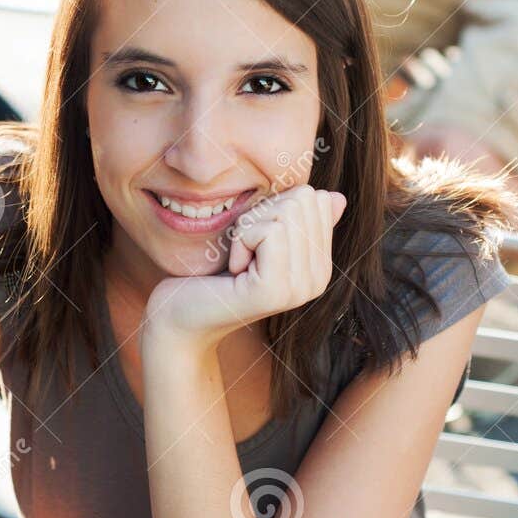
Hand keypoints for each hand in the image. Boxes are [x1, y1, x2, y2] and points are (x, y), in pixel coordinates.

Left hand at [142, 185, 345, 347]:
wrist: (181, 320)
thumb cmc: (214, 273)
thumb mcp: (258, 238)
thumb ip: (296, 219)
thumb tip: (336, 197)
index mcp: (320, 264)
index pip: (316, 198)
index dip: (273, 207)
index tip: (255, 242)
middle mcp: (318, 279)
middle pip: (301, 200)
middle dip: (261, 215)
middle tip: (244, 252)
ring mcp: (300, 287)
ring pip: (285, 212)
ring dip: (248, 229)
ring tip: (238, 263)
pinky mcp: (275, 290)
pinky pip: (267, 231)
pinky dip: (240, 241)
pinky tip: (234, 271)